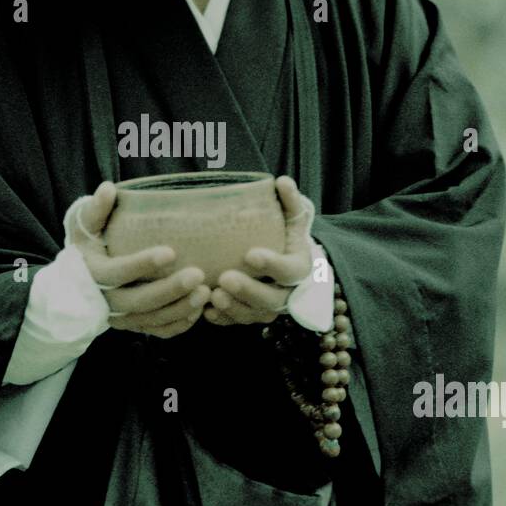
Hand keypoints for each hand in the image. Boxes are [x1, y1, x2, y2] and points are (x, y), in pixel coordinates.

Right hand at [69, 181, 210, 338]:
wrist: (81, 280)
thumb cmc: (89, 245)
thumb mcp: (85, 226)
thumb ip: (96, 209)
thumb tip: (108, 189)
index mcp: (93, 274)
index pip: (118, 273)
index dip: (143, 264)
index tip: (171, 252)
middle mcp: (106, 302)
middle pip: (139, 302)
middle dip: (170, 290)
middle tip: (199, 274)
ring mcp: (122, 318)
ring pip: (152, 319)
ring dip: (180, 308)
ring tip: (206, 291)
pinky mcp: (136, 325)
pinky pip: (159, 331)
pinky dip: (180, 324)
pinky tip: (199, 309)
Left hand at [204, 175, 314, 326]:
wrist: (285, 264)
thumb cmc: (285, 236)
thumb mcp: (291, 218)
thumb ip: (289, 201)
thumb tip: (282, 181)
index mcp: (298, 268)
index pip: (289, 270)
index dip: (271, 264)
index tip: (250, 254)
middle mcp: (287, 293)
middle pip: (272, 300)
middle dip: (248, 291)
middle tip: (225, 277)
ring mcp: (269, 308)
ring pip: (254, 315)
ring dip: (234, 308)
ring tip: (213, 295)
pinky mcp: (252, 316)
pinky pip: (238, 323)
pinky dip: (223, 319)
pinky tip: (206, 311)